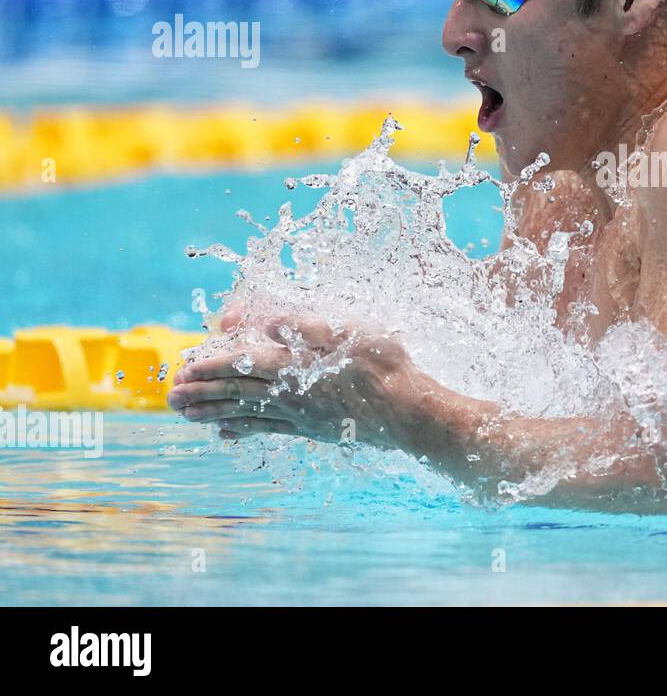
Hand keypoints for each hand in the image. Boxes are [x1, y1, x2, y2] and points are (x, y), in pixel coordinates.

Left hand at [168, 309, 419, 448]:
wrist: (407, 411)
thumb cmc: (382, 364)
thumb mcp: (347, 331)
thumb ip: (303, 324)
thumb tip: (265, 320)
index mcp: (294, 364)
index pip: (241, 363)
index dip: (210, 364)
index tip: (184, 366)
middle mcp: (289, 393)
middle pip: (234, 392)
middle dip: (200, 392)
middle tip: (169, 397)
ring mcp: (299, 415)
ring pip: (244, 413)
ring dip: (211, 413)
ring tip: (185, 415)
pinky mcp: (311, 429)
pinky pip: (267, 430)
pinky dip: (243, 431)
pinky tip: (227, 435)